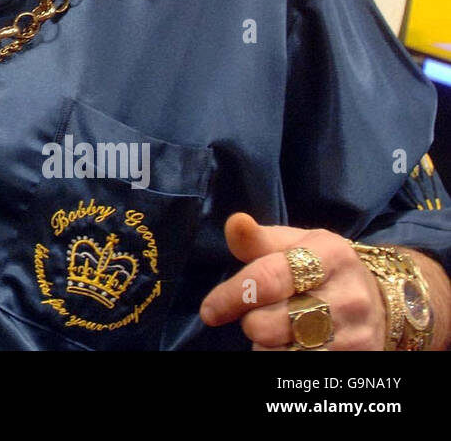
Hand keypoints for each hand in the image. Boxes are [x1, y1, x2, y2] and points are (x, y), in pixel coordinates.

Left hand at [200, 212, 386, 349]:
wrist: (382, 300)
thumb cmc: (321, 267)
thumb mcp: (294, 244)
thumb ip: (257, 240)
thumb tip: (235, 222)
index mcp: (329, 254)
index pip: (269, 279)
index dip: (232, 296)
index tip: (209, 310)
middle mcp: (347, 295)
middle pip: (270, 323)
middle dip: (250, 321)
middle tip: (257, 313)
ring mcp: (356, 332)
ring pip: (282, 353)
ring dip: (266, 344)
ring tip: (277, 328)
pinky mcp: (358, 359)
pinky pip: (300, 368)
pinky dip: (284, 357)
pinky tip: (291, 345)